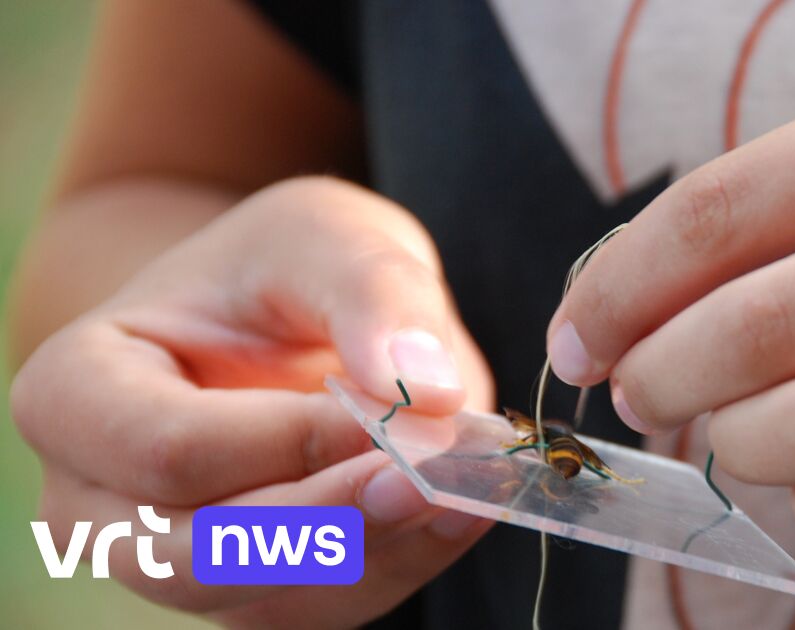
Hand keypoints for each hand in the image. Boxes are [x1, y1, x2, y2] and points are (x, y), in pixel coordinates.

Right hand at [11, 176, 494, 625]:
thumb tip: (427, 387)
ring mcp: (171, 558)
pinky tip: (458, 509)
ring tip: (463, 488)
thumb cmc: (279, 266)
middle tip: (436, 477)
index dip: (291, 443)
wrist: (277, 310)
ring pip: (267, 599)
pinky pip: (321, 609)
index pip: (172, 450)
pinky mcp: (250, 591)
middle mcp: (98, 498)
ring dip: (378, 552)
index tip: (395, 414)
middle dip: (333, 522)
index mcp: (77, 391)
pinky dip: (398, 566)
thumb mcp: (327, 236)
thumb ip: (373, 294)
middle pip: (202, 554)